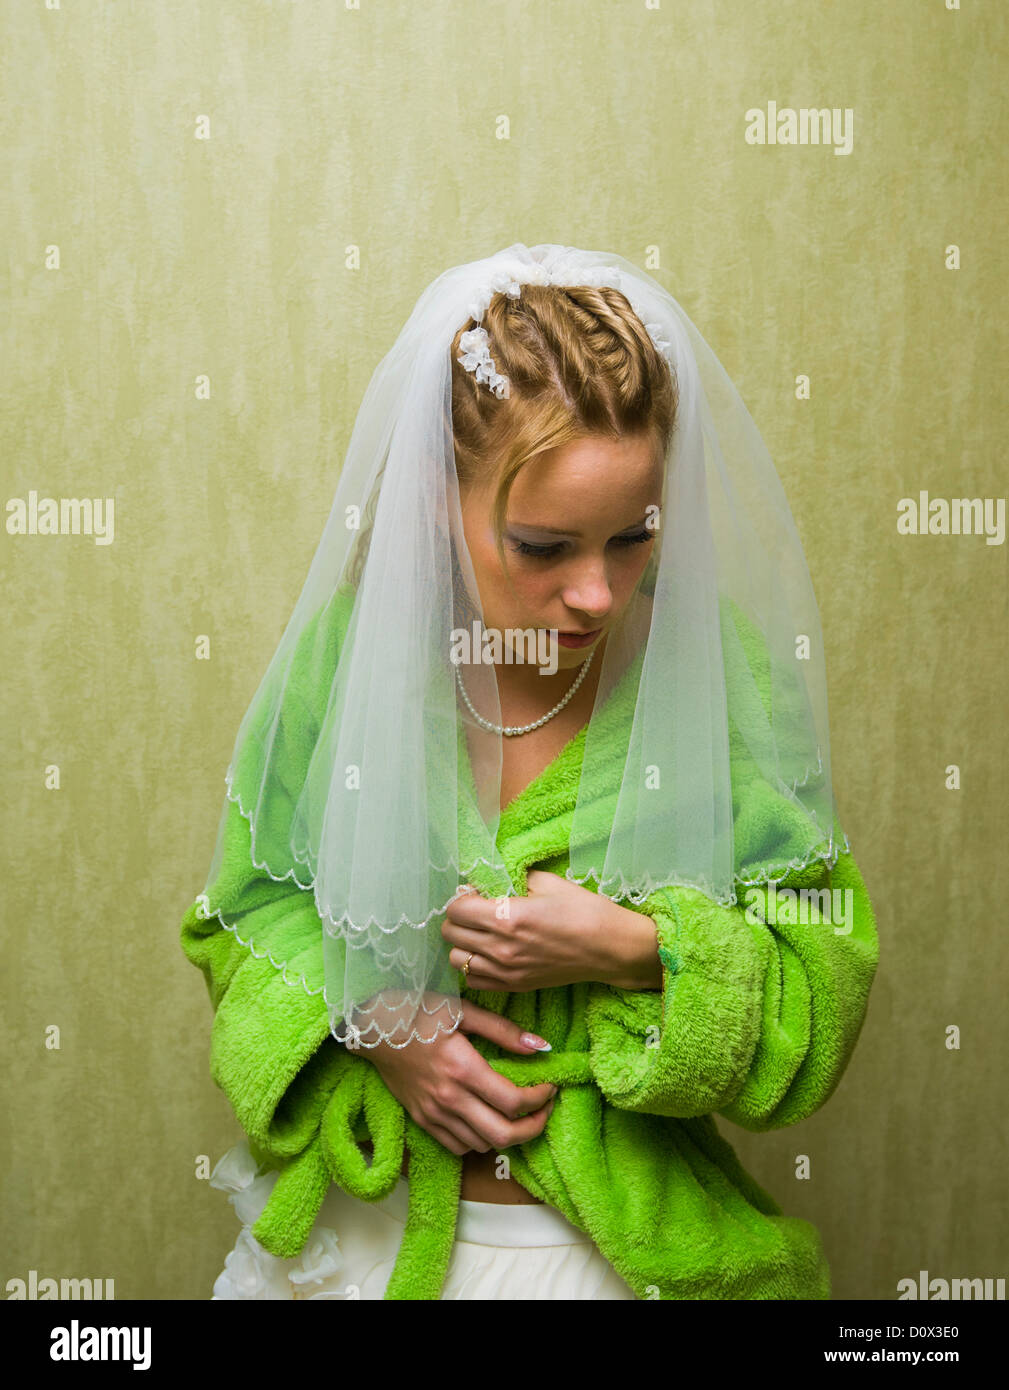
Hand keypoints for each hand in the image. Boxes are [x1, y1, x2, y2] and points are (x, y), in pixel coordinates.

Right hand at [360, 993, 557, 1156]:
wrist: (372, 1027)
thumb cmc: (418, 1011)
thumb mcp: (463, 1011)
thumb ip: (504, 1031)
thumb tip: (543, 1046)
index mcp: (462, 1069)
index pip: (514, 1102)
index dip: (540, 1099)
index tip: (550, 1086)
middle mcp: (449, 1099)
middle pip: (503, 1135)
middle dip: (534, 1128)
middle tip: (545, 1109)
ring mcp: (433, 1114)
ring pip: (483, 1145)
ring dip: (508, 1135)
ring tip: (519, 1114)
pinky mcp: (422, 1120)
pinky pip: (458, 1147)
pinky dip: (479, 1141)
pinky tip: (487, 1120)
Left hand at [442, 870, 662, 991]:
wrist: (611, 949)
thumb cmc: (584, 910)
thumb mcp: (547, 882)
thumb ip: (511, 878)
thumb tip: (488, 878)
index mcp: (508, 917)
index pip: (456, 909)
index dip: (460, 897)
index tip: (474, 893)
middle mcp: (501, 948)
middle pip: (451, 933)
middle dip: (457, 918)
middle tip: (473, 910)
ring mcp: (506, 971)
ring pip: (457, 959)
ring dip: (462, 943)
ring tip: (478, 933)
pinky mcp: (514, 987)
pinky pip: (473, 980)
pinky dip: (473, 966)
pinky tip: (487, 954)